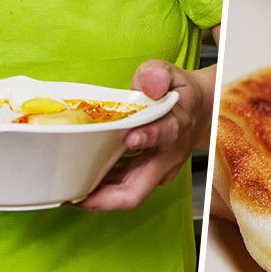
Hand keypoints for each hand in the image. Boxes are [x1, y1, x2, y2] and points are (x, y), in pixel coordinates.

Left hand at [79, 59, 211, 210]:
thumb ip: (157, 74)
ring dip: (97, 197)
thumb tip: (150, 83)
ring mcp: (158, 172)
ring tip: (67, 193)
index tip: (130, 137)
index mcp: (176, 125)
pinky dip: (102, 188)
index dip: (148, 136)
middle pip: (137, 190)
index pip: (166, 133)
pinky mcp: (148, 176)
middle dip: (104, 198)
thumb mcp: (171, 73)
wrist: (202, 112)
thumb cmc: (180, 92)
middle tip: (74, 196)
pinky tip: (79, 183)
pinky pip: (123, 188)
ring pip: (127, 194)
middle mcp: (168, 157)